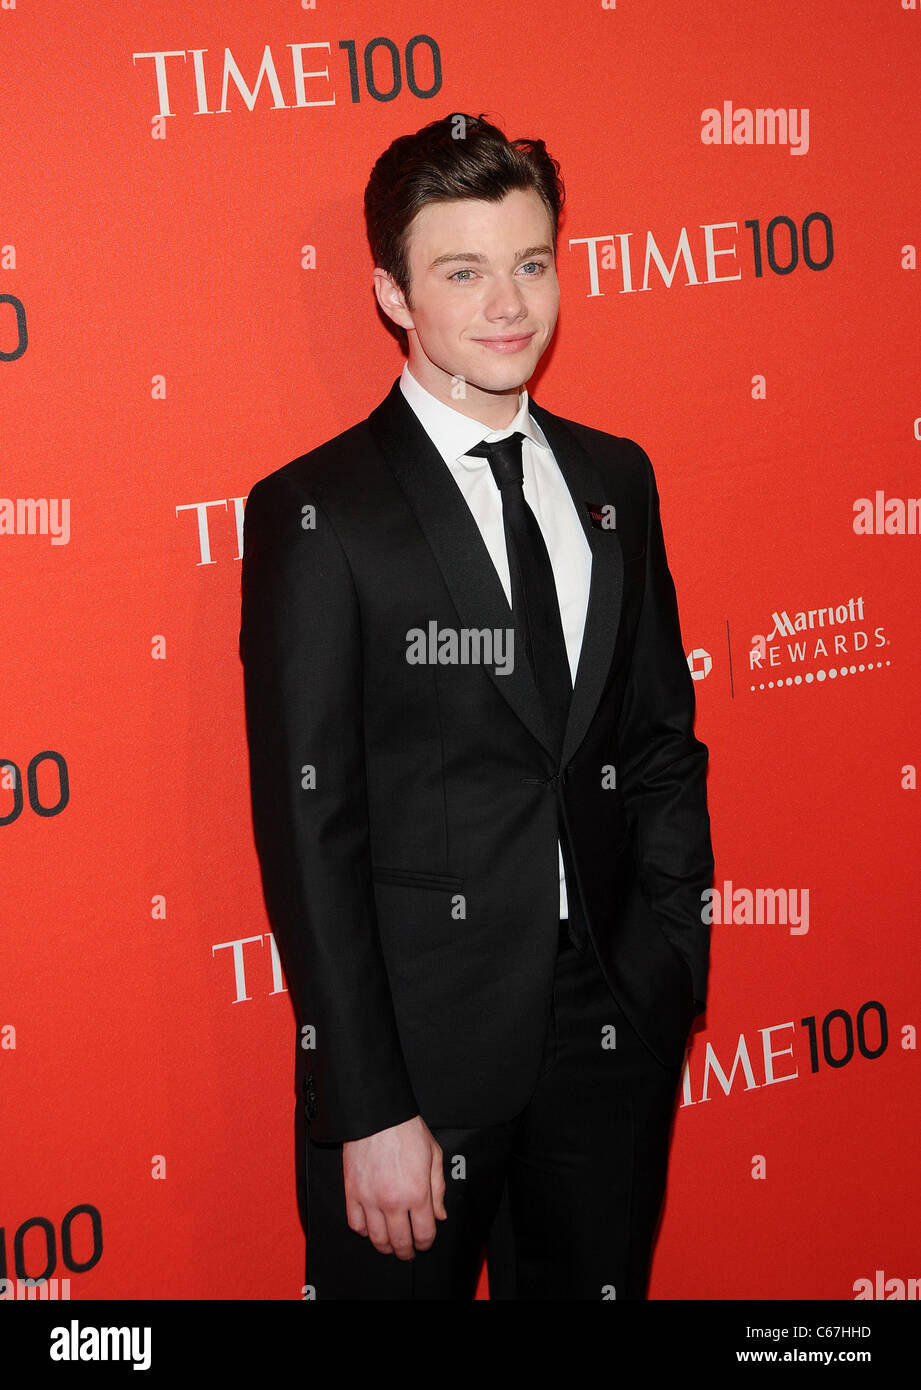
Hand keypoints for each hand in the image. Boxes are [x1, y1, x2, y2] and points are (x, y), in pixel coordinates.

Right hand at [342, 1114, 446, 1258]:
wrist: (377, 1114)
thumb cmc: (406, 1129)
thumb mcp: (434, 1155)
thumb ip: (438, 1188)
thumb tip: (439, 1214)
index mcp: (417, 1193)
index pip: (424, 1233)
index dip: (426, 1243)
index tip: (425, 1241)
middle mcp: (393, 1201)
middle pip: (400, 1242)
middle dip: (407, 1252)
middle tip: (408, 1251)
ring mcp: (370, 1199)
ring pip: (377, 1239)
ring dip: (386, 1246)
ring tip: (390, 1244)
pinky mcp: (352, 1193)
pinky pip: (356, 1224)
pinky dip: (364, 1231)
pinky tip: (371, 1227)